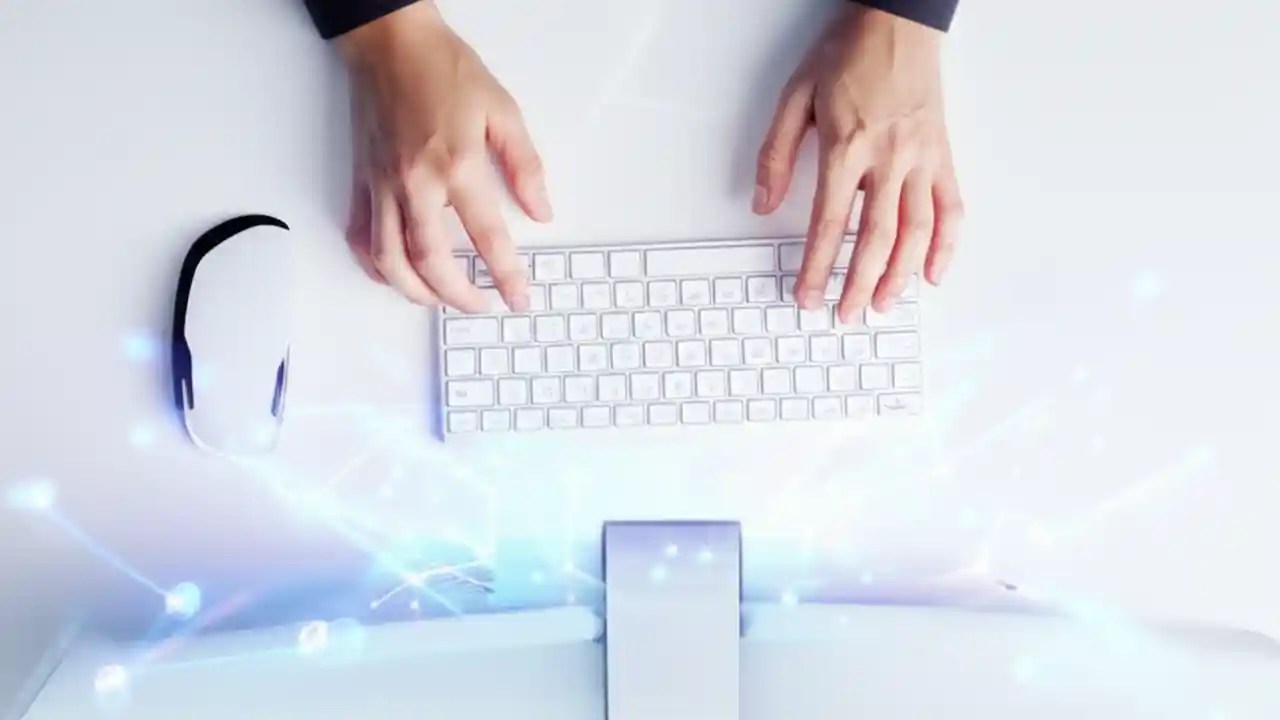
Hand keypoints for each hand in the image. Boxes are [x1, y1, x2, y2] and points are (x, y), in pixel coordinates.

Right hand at [341, 2, 551, 311]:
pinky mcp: (361, 182)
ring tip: (440, 300)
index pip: (487, 237)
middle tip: (481, 305)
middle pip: (431, 263)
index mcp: (456, 165)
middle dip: (457, 296)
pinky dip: (376, 267)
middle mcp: (414, 183)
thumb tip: (540, 211)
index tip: (519, 299)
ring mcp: (382, 186)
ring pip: (389, 261)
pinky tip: (396, 276)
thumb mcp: (504, 112)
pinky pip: (360, 238)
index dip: (506, 276)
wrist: (391, 43)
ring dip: (415, 293)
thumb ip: (525, 167)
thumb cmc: (445, 70)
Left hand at [754, 5, 962, 319]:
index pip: (828, 223)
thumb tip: (763, 203)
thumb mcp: (795, 96)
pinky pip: (951, 208)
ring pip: (915, 231)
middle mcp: (888, 158)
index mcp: (846, 146)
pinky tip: (932, 273)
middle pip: (874, 239)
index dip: (815, 267)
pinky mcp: (943, 155)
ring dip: (899, 275)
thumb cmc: (847, 53)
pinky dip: (945, 245)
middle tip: (846, 315)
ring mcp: (921, 158)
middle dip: (859, 285)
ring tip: (884, 305)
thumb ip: (776, 153)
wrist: (898, 18)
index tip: (806, 295)